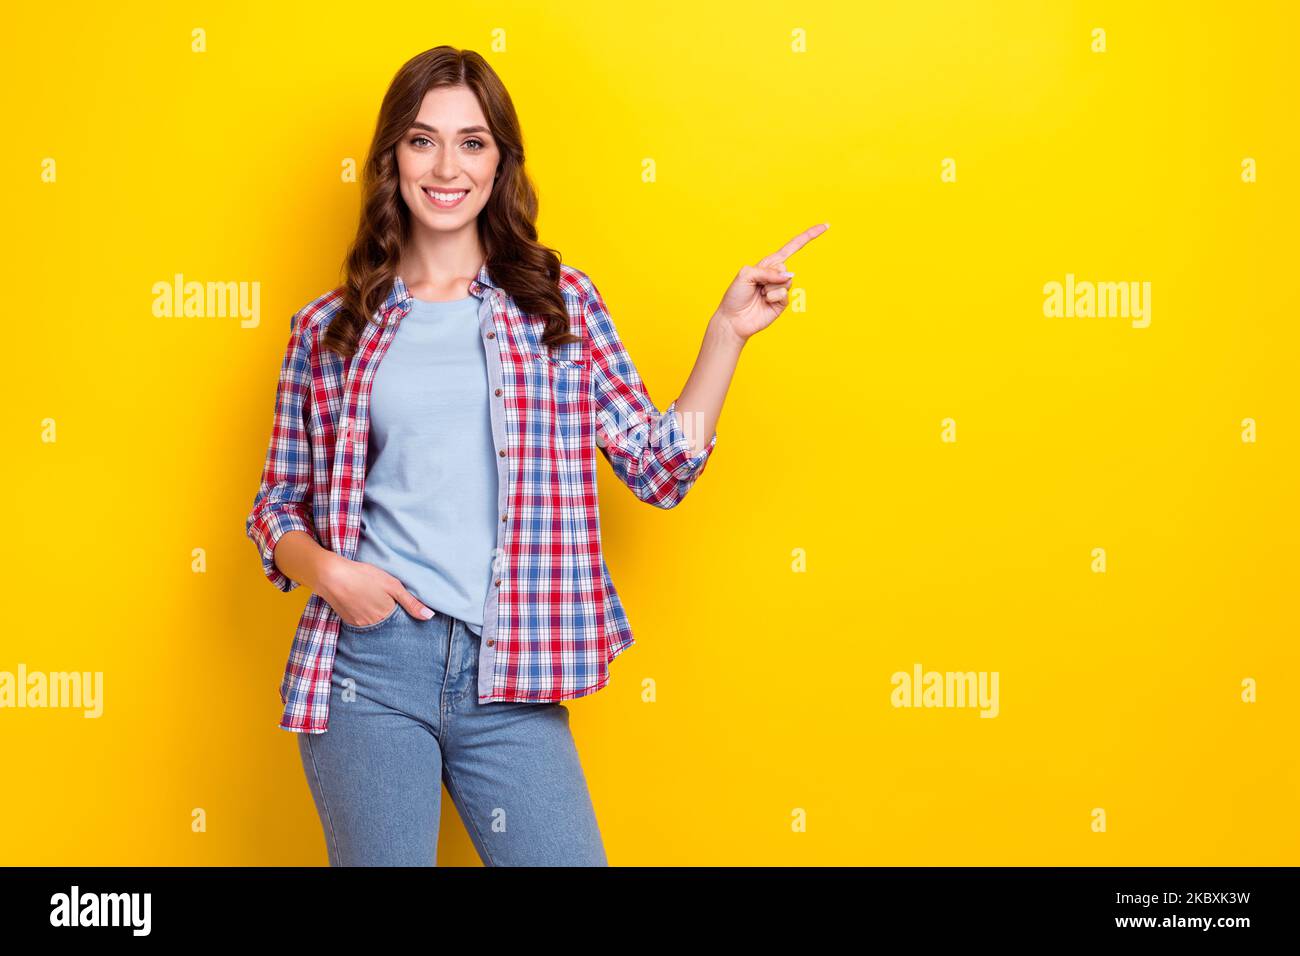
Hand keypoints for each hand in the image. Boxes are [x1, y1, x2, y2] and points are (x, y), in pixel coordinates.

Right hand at [317, 554, 434, 626]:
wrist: (331, 576)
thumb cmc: (363, 576)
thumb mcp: (392, 585)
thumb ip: (411, 602)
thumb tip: (429, 617)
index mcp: (387, 616)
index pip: (401, 622)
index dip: (402, 613)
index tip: (401, 606)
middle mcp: (374, 625)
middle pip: (388, 624)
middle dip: (390, 616)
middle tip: (384, 599)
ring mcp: (359, 625)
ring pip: (374, 624)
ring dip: (377, 616)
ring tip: (373, 599)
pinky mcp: (348, 621)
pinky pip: (362, 622)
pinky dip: (364, 614)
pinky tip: (362, 602)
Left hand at [714, 222, 828, 341]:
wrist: (733, 319)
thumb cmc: (736, 295)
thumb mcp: (745, 274)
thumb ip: (766, 270)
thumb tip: (788, 276)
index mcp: (768, 263)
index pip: (792, 247)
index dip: (808, 236)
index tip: (826, 226)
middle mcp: (776, 275)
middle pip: (785, 267)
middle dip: (770, 275)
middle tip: (757, 285)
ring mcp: (781, 289)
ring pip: (786, 281)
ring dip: (770, 288)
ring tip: (760, 295)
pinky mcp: (783, 303)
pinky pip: (784, 294)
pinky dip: (773, 297)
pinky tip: (765, 302)